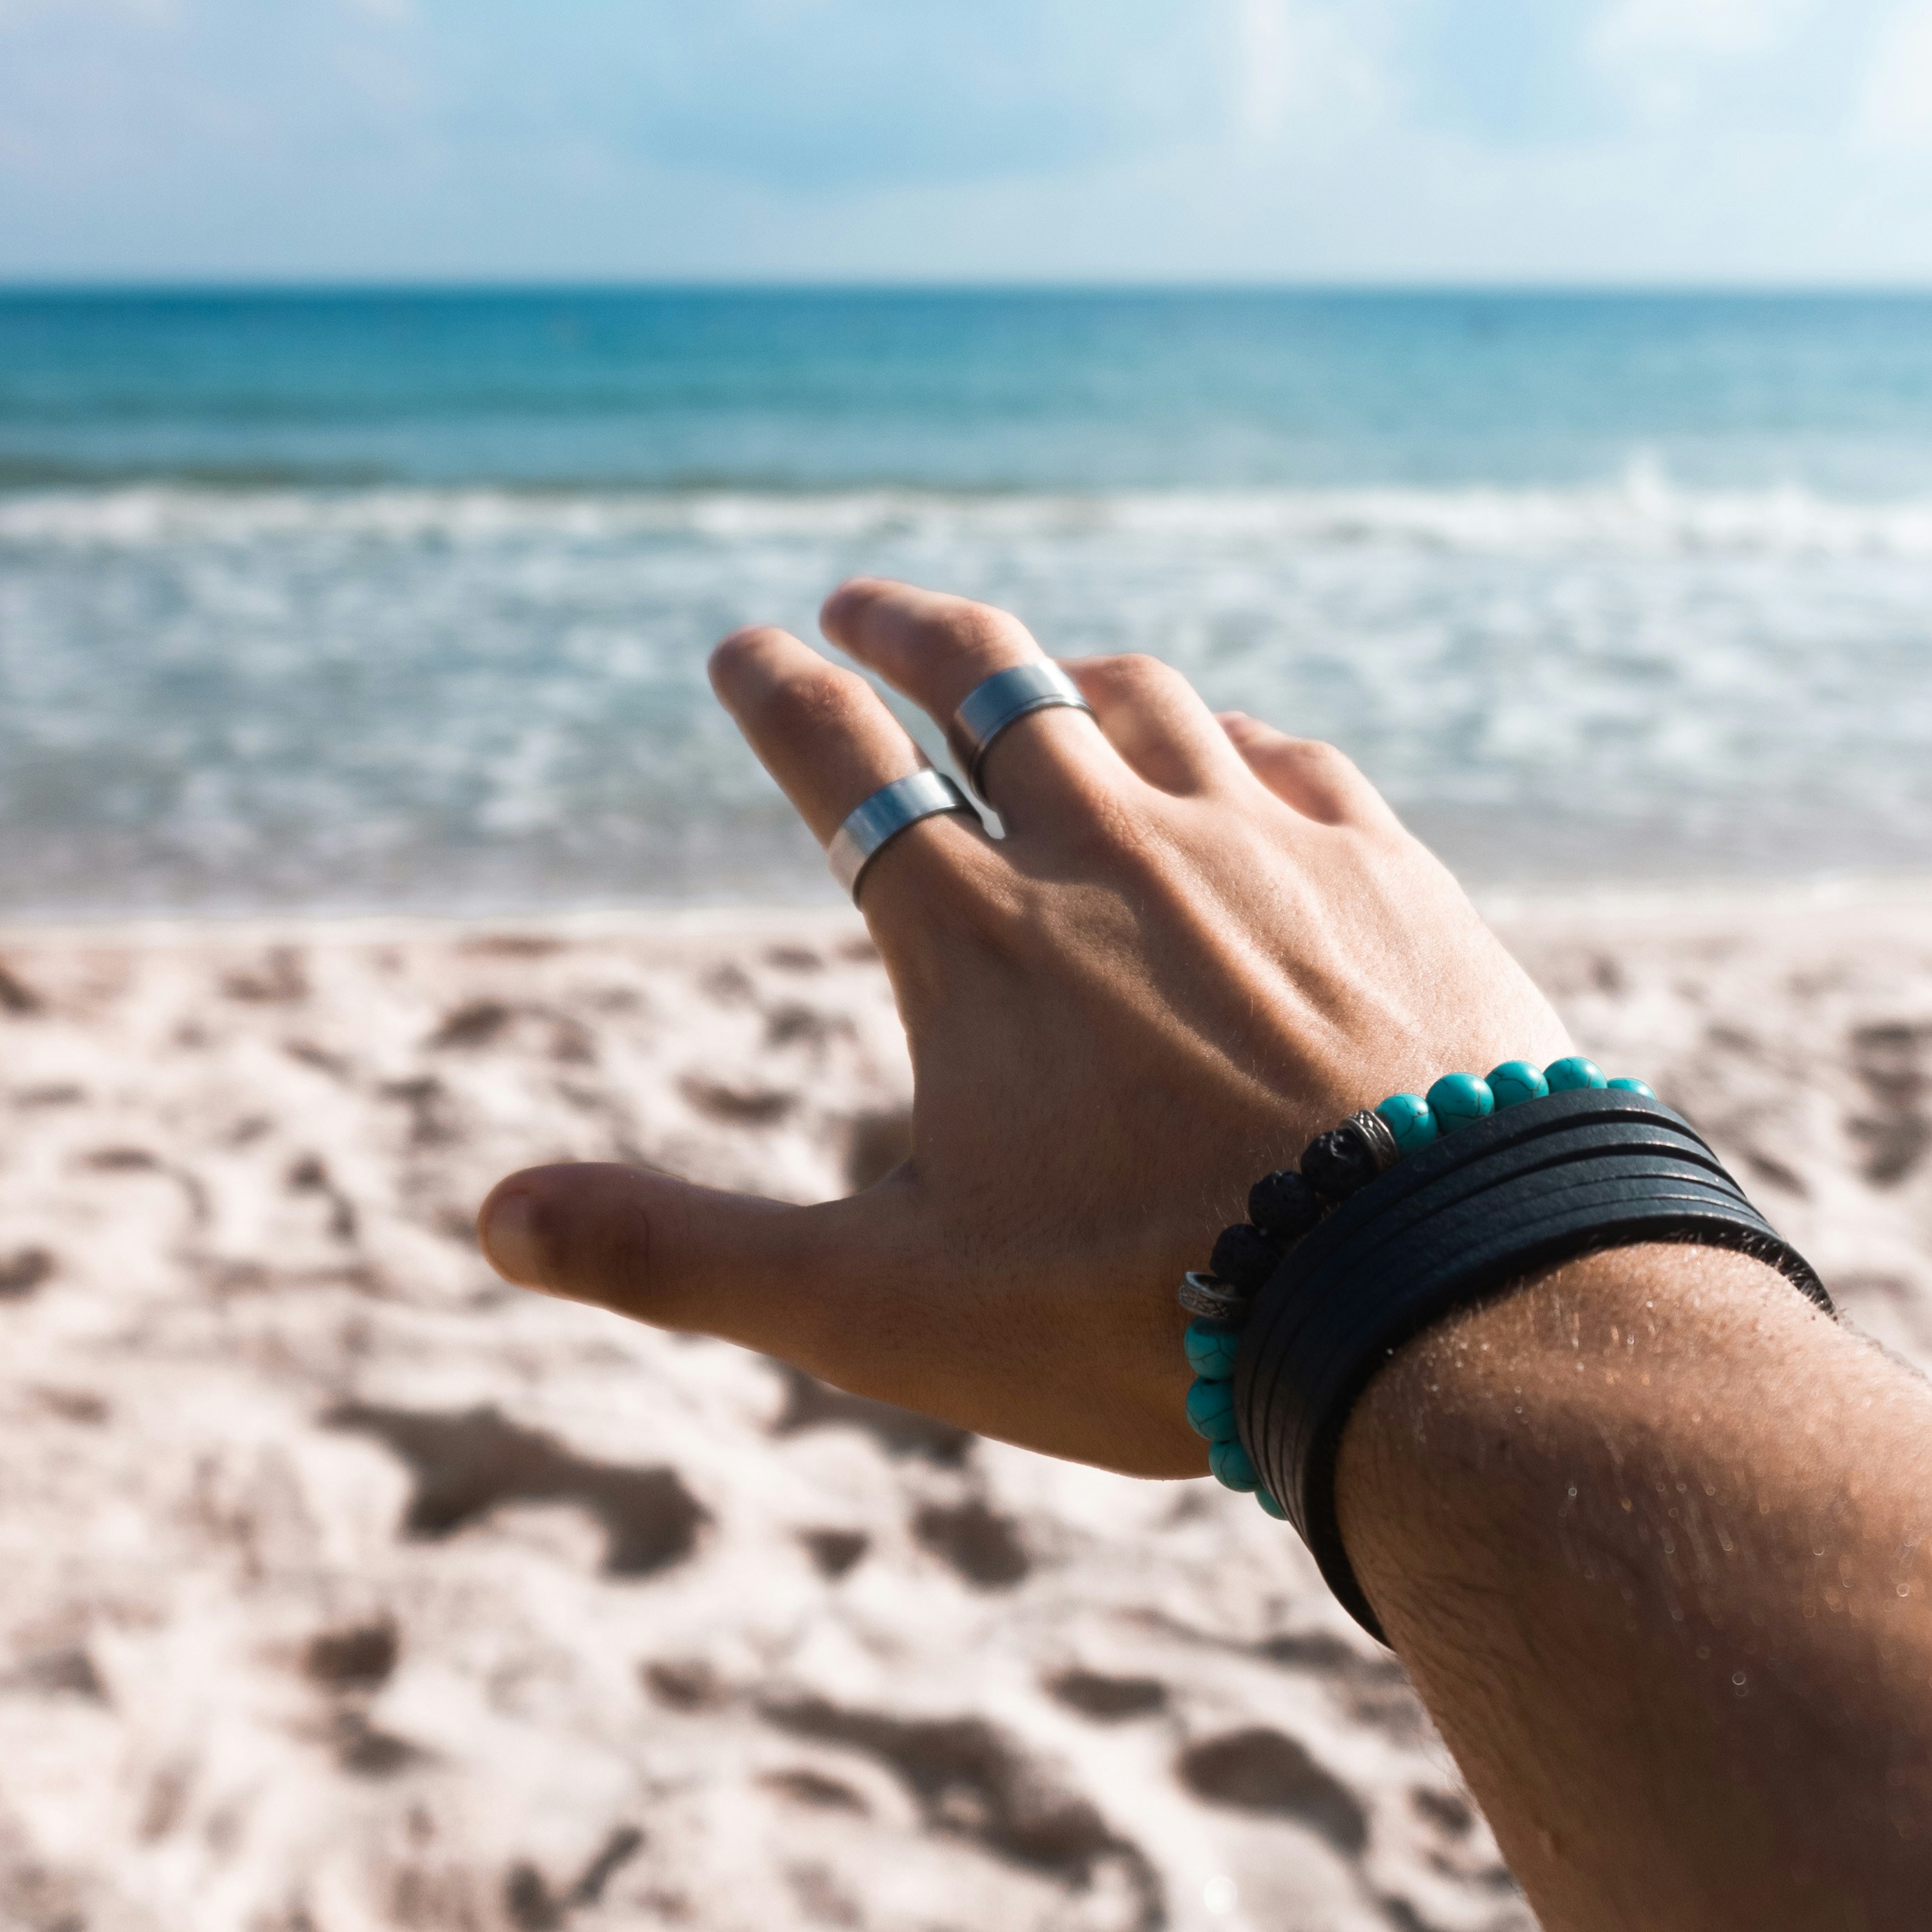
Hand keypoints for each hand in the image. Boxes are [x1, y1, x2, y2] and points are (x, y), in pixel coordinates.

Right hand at [478, 576, 1567, 1472]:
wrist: (1438, 1300)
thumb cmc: (1146, 1321)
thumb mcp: (884, 1309)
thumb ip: (682, 1253)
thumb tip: (493, 1219)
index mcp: (974, 936)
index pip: (839, 763)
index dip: (780, 694)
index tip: (745, 647)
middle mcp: (1110, 848)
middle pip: (990, 680)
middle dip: (910, 632)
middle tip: (865, 609)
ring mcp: (1261, 843)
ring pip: (1143, 699)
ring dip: (1068, 669)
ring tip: (1040, 670)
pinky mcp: (1390, 871)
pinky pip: (1286, 756)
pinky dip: (1227, 734)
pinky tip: (1228, 748)